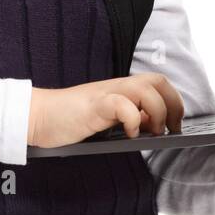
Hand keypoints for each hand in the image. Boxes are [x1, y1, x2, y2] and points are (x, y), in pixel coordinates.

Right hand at [27, 73, 184, 147]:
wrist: (38, 116)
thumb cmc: (69, 120)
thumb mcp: (107, 119)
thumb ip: (128, 116)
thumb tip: (151, 123)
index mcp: (122, 90)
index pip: (158, 84)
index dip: (174, 102)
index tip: (176, 125)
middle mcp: (117, 87)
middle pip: (159, 81)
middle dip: (173, 104)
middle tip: (172, 128)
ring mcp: (106, 94)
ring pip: (146, 89)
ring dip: (157, 111)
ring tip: (151, 131)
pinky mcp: (94, 105)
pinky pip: (122, 104)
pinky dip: (132, 119)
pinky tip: (128, 133)